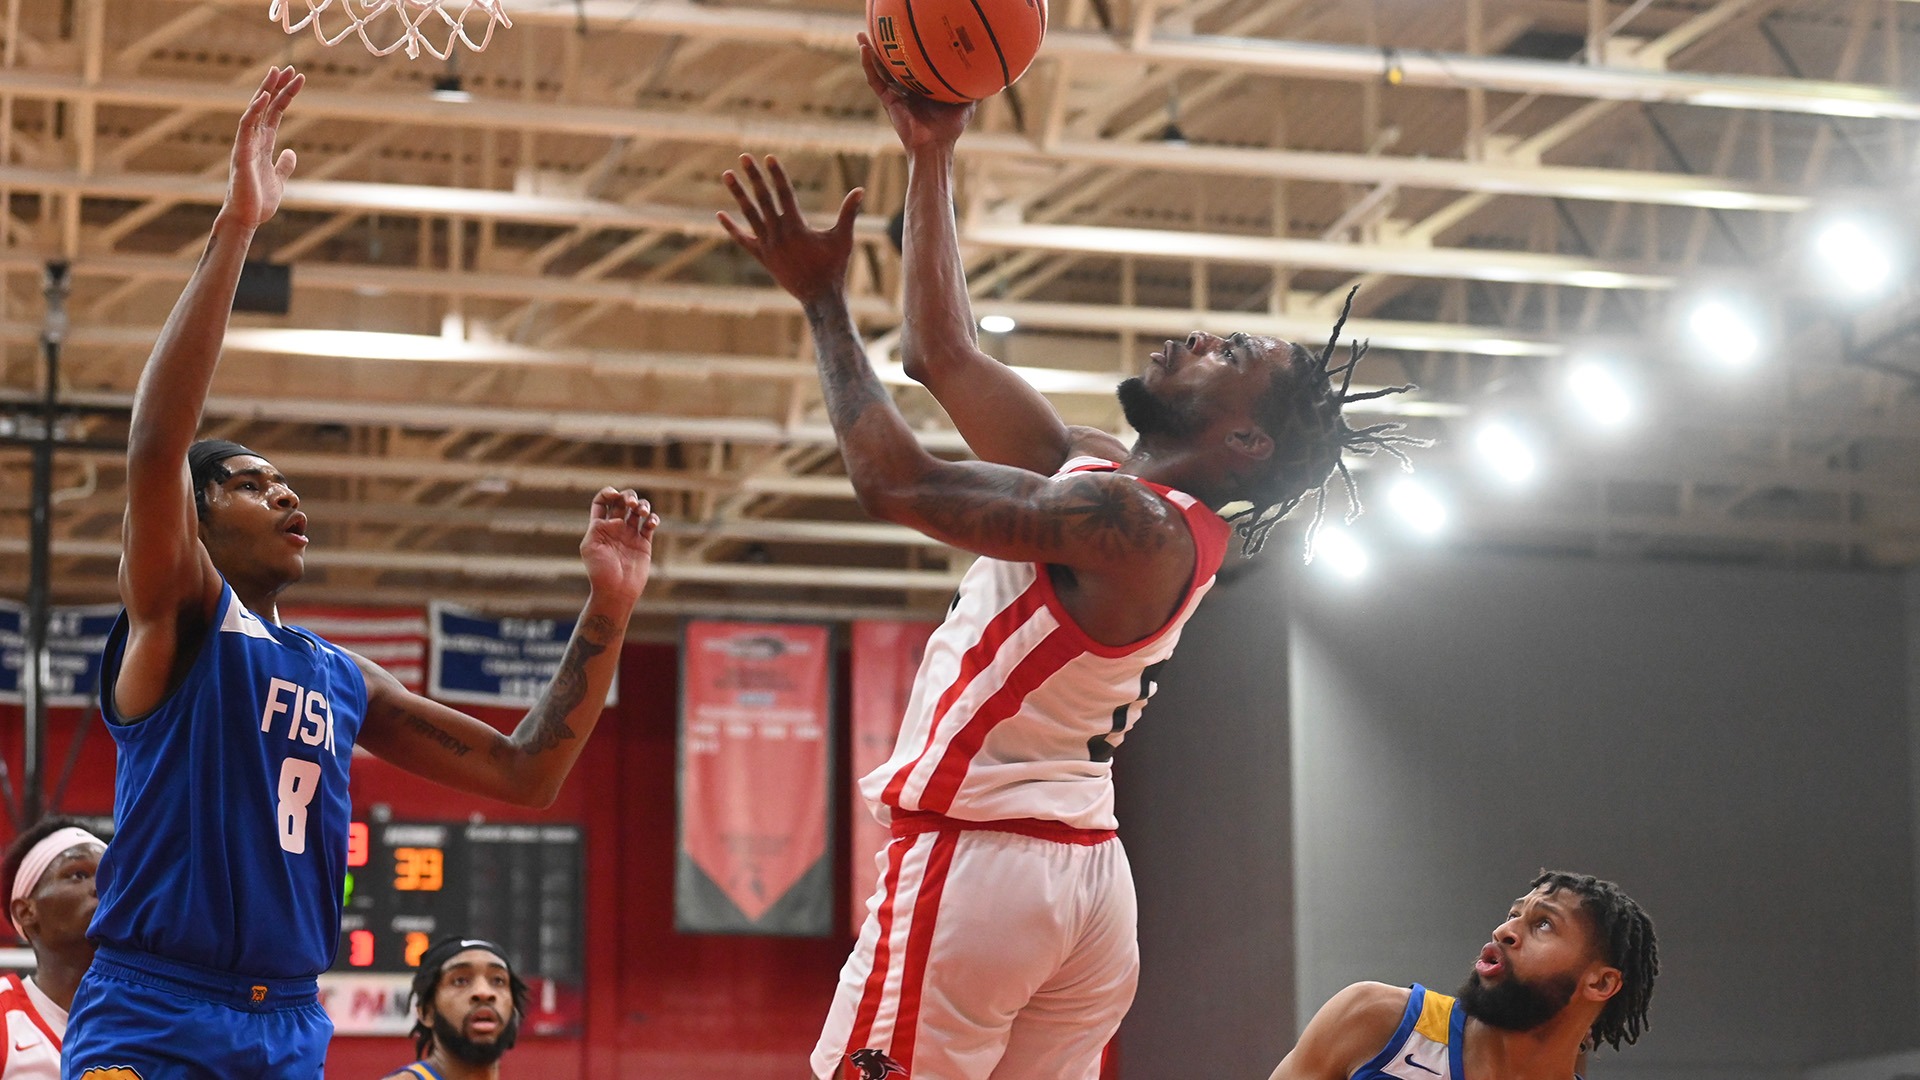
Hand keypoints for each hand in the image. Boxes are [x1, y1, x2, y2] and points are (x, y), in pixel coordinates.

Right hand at [220, 66, 303, 230]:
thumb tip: (291, 152)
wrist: (246, 219)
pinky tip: (264, 97)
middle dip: (277, 86)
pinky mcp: (241, 153)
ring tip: (278, 73)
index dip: (285, 96)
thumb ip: (283, 164)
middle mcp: (253, 140)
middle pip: (265, 106)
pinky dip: (254, 111)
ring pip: (255, 111)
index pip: (275, 113)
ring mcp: (245, 144)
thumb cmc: (258, 202)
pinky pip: (246, 127)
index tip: (297, 79)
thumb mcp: (278, 180)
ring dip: (267, 91)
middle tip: (289, 68)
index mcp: (263, 144)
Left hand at [579, 488, 658, 606]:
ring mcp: (630, 534)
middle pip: (623, 501)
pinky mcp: (644, 543)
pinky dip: (653, 519)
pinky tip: (651, 522)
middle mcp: (615, 528)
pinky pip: (650, 525)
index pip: (602, 502)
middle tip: (631, 504)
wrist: (616, 591)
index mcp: (600, 526)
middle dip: (628, 496)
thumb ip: (598, 528)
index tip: (615, 495)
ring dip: (643, 505)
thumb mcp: (590, 547)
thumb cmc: (600, 571)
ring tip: (642, 512)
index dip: (608, 493)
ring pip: (638, 510)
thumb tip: (615, 518)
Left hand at [718, 154, 863, 307]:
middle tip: (743, 156)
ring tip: (727, 174)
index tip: (769, 157)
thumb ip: (848, 213)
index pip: (784, 194)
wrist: (819, 297)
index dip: (777, 174)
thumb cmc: (834, 267)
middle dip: (754, 176)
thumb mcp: (843, 239)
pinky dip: (731, 228)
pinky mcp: (762, 257)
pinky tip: (719, 214)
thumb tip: (860, 190)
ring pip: (749, 214)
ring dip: (738, 194)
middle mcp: (778, 234)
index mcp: (797, 227)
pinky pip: (743, 240)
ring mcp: (768, 246)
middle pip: (763, 198)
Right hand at [859, 34, 975, 151]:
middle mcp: (906, 88)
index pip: (912, 63)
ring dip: (870, 51)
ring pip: (879, 68)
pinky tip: (864, 49)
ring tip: (861, 34)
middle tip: (878, 28)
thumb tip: (993, 76)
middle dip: (884, 47)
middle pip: (892, 62)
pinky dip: (869, 65)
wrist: (936, 144)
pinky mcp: (888, 101)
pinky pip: (876, 80)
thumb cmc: (951, 127)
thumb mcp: (966, 102)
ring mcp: (895, 94)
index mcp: (921, 87)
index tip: (906, 33)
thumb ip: (974, 88)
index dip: (907, 50)